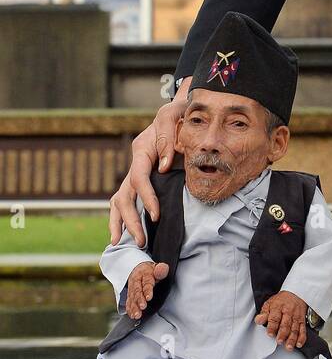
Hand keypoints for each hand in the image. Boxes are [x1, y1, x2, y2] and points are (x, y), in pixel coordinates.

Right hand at [107, 76, 191, 245]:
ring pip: (120, 201)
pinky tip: (125, 236)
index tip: (156, 215)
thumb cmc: (181, 114)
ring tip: (126, 244)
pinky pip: (128, 201)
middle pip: (123, 195)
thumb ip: (167, 138)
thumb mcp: (174, 115)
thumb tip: (163, 167)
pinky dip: (125, 219)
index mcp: (142, 150)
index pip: (138, 178)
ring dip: (122, 223)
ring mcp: (137, 173)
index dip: (145, 197)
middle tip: (141, 240)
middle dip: (130, 219)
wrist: (184, 114)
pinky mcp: (144, 180)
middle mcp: (136, 163)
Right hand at [125, 261, 169, 319]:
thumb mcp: (157, 267)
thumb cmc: (151, 271)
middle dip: (139, 300)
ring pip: (132, 298)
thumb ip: (161, 269)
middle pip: (137, 291)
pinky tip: (132, 315)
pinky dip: (130, 309)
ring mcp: (132, 288)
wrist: (140, 269)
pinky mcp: (130, 295)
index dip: (147, 290)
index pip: (146, 282)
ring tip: (137, 315)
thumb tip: (162, 270)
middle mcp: (136, 281)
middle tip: (142, 307)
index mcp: (144, 273)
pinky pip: (128, 302)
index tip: (149, 297)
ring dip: (134, 307)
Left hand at [255, 290, 308, 350]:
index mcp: (278, 307)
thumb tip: (258, 320)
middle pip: (286, 324)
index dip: (272, 326)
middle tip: (280, 341)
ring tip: (289, 346)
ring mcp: (296, 316)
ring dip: (292, 338)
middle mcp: (288, 312)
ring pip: (295, 328)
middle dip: (283, 333)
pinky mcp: (302, 320)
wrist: (296, 294)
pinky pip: (303, 329)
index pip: (275, 317)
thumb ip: (264, 313)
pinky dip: (302, 337)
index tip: (270, 334)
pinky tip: (299, 344)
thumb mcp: (269, 303)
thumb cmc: (281, 301)